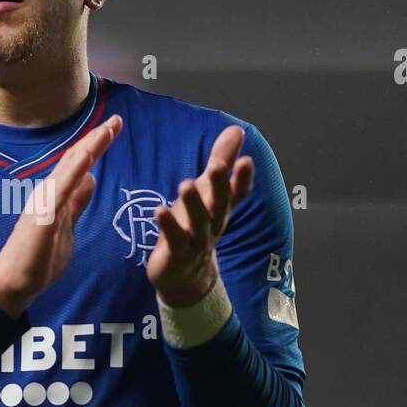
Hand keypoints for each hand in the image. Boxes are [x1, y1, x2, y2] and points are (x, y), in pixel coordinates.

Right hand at [0, 114, 122, 317]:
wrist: (15, 281)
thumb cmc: (39, 258)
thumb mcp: (68, 225)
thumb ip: (77, 202)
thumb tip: (90, 179)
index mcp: (56, 195)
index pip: (78, 165)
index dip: (95, 146)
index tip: (112, 130)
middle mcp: (49, 192)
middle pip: (75, 159)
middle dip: (97, 139)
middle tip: (117, 120)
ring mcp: (45, 201)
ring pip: (70, 167)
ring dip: (90, 147)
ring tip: (107, 129)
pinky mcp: (43, 214)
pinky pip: (62, 188)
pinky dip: (75, 169)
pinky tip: (88, 155)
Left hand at [147, 125, 253, 306]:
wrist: (185, 277)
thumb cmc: (195, 225)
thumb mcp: (208, 192)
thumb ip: (221, 160)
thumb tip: (237, 129)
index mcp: (221, 208)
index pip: (238, 193)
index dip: (243, 178)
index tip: (246, 160)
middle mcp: (213, 224)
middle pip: (220, 205)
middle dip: (220, 186)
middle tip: (218, 166)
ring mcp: (196, 242)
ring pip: (199, 223)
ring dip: (194, 204)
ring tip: (186, 183)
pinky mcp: (176, 254)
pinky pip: (174, 240)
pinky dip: (168, 225)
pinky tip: (160, 210)